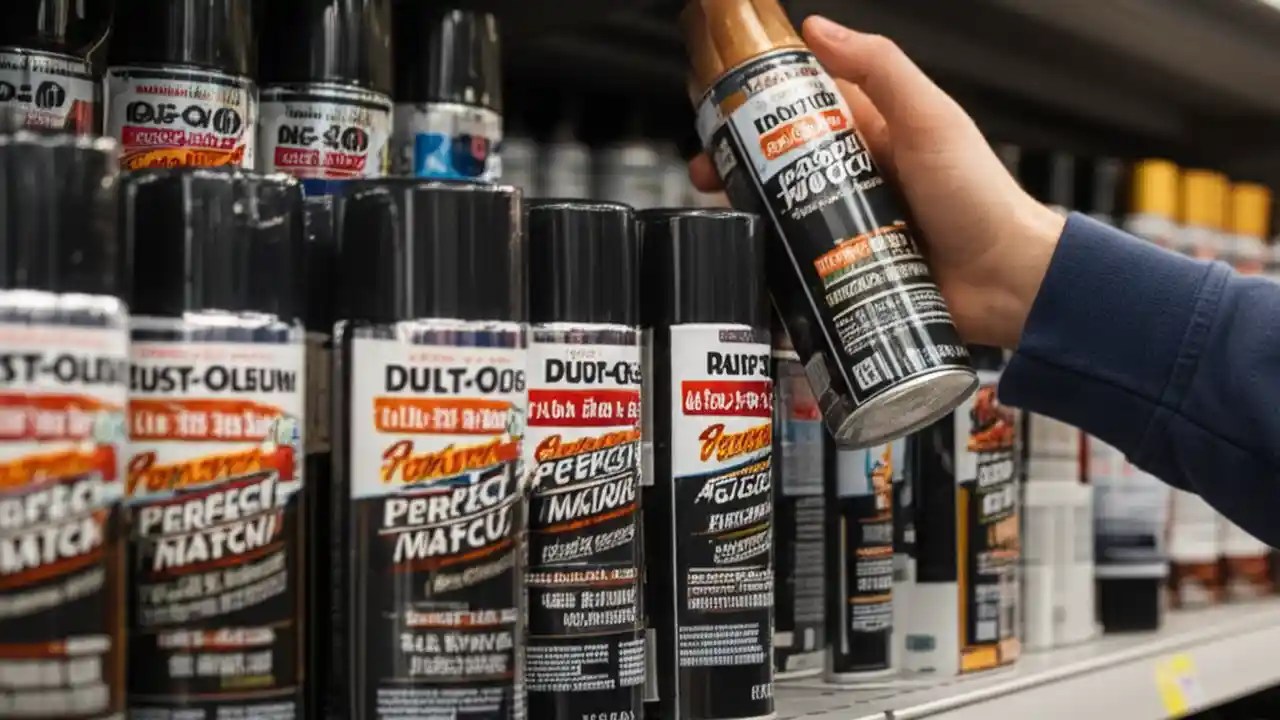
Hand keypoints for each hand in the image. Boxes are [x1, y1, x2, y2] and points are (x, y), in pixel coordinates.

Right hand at [689, 15, 1065, 348]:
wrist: (1007, 282)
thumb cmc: (981, 198)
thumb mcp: (930, 119)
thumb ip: (881, 69)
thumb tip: (820, 28)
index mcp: (873, 133)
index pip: (803, 108)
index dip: (760, 105)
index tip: (723, 107)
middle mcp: (856, 178)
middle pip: (780, 164)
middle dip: (738, 165)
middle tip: (711, 171)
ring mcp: (849, 226)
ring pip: (782, 215)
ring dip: (748, 213)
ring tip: (724, 213)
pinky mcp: (847, 271)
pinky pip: (799, 264)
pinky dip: (772, 262)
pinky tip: (750, 259)